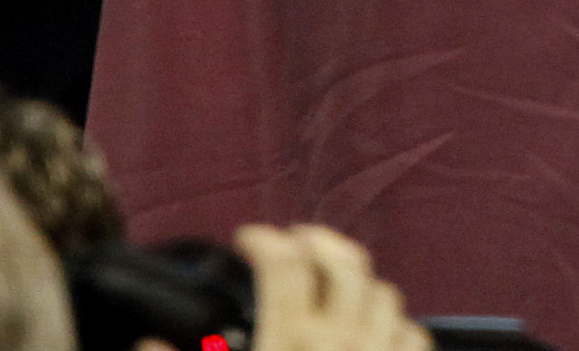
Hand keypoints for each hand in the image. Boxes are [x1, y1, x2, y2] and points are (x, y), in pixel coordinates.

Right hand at [234, 224, 427, 350]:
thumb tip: (165, 342)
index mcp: (288, 341)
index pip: (283, 264)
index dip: (264, 239)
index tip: (249, 238)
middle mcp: (338, 339)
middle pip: (342, 261)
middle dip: (320, 241)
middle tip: (299, 240)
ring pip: (382, 291)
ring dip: (360, 284)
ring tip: (339, 289)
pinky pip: (412, 332)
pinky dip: (394, 326)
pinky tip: (377, 330)